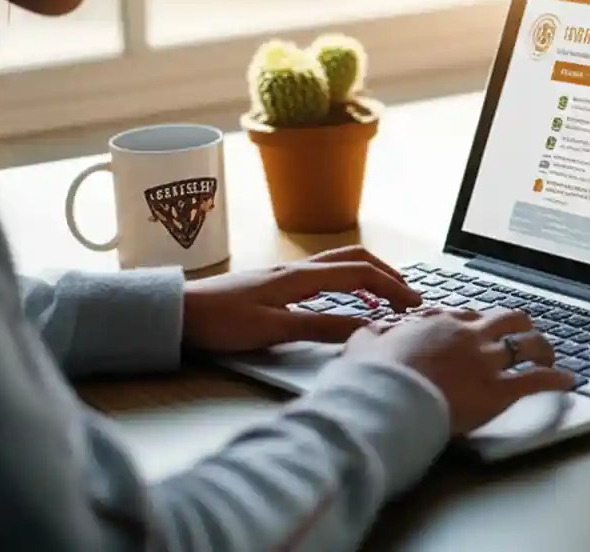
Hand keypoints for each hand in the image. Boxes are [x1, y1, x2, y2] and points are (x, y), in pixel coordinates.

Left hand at [182, 246, 422, 352]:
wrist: (175, 312)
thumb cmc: (220, 322)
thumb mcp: (273, 329)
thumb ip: (321, 327)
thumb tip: (366, 327)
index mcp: (300, 277)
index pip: (360, 274)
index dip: (392, 288)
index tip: (413, 306)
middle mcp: (296, 269)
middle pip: (354, 259)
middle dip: (387, 275)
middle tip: (408, 298)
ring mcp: (285, 274)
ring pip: (339, 264)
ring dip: (368, 276)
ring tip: (385, 297)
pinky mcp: (275, 283)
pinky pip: (324, 275)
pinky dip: (348, 282)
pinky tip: (344, 301)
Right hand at [344, 307, 575, 433]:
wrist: (385, 399)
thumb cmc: (372, 375)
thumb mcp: (363, 343)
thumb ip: (373, 333)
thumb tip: (372, 329)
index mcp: (438, 323)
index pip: (466, 313)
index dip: (477, 322)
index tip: (480, 329)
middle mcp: (468, 335)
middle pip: (507, 319)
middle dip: (520, 326)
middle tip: (525, 334)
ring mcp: (486, 361)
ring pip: (528, 343)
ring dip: (543, 348)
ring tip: (551, 356)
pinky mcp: (498, 390)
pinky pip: (536, 380)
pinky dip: (556, 380)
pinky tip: (568, 381)